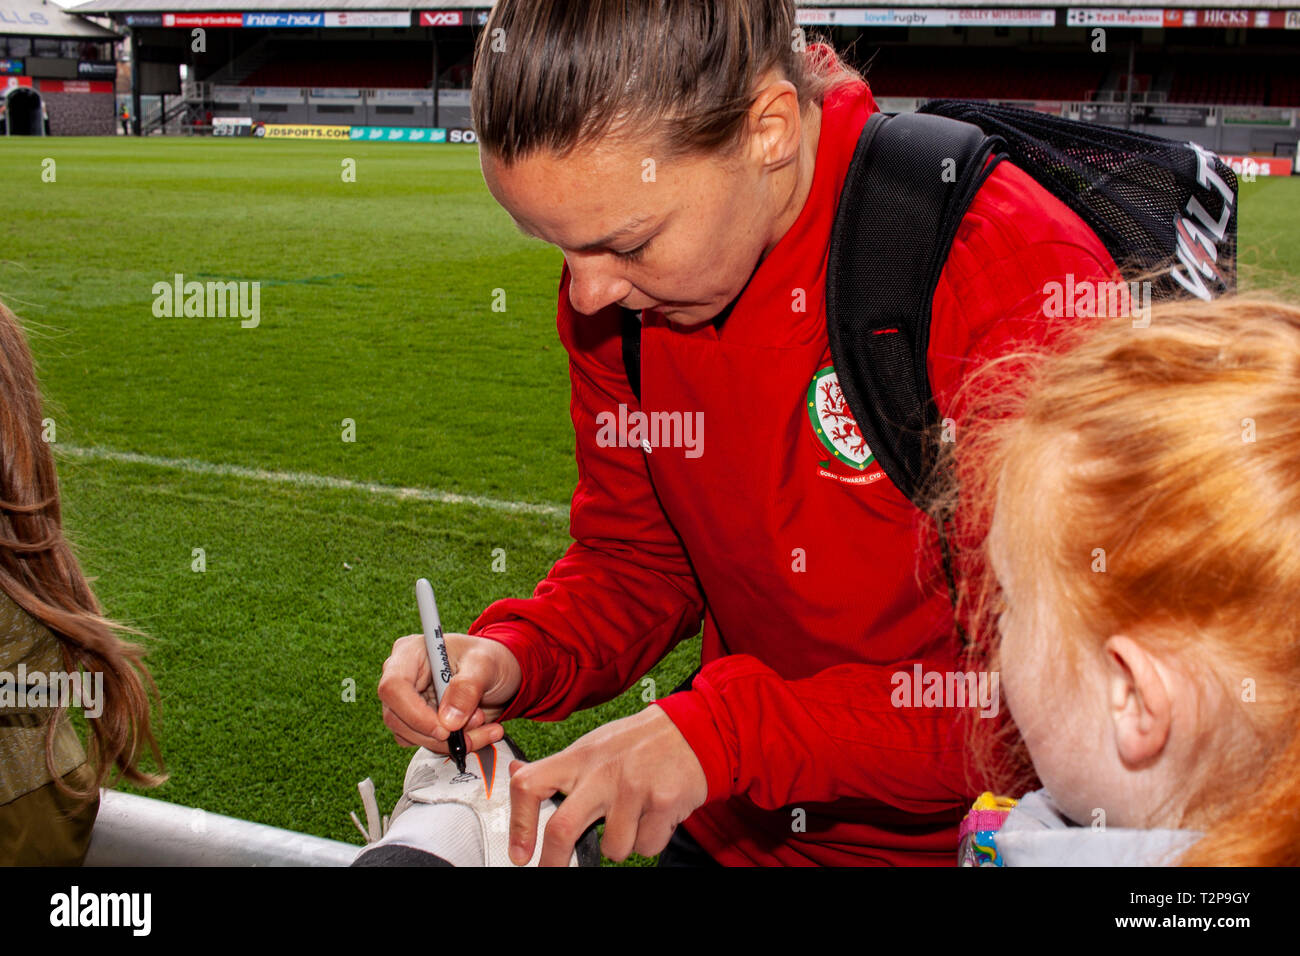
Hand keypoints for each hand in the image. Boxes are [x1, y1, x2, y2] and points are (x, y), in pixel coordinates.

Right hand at [378, 632, 521, 752]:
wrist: (498, 673)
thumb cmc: (489, 658)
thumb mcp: (485, 664)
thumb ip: (468, 687)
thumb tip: (448, 720)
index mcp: (410, 653)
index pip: (394, 687)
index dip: (414, 713)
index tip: (444, 729)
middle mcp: (402, 677)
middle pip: (397, 717)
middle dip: (437, 732)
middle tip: (475, 724)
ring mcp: (407, 701)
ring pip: (410, 735)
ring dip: (449, 741)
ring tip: (482, 722)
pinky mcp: (416, 720)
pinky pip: (424, 742)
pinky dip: (452, 744)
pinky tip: (476, 731)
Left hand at [507, 705, 708, 865]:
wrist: (695, 729)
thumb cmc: (639, 742)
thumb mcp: (593, 745)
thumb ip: (559, 766)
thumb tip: (517, 774)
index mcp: (578, 757)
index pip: (530, 785)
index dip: (518, 824)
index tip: (520, 852)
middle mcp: (601, 772)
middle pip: (561, 829)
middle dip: (553, 863)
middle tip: (553, 871)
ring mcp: (633, 788)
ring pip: (612, 848)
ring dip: (622, 843)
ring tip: (634, 816)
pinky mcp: (663, 802)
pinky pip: (646, 847)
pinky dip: (650, 840)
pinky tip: (656, 814)